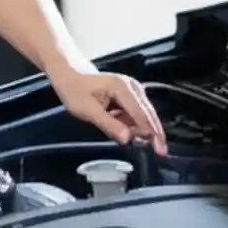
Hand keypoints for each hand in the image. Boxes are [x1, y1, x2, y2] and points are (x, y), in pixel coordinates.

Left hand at [50, 69, 167, 155]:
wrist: (67, 76)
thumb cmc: (74, 91)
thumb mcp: (87, 110)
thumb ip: (108, 124)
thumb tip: (128, 138)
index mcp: (122, 88)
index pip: (141, 114)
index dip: (152, 133)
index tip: (160, 150)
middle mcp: (132, 87)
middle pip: (148, 114)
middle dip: (153, 133)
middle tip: (159, 152)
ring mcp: (132, 90)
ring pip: (143, 115)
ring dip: (141, 129)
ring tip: (135, 141)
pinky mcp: (129, 95)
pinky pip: (136, 113)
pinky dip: (133, 123)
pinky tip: (125, 130)